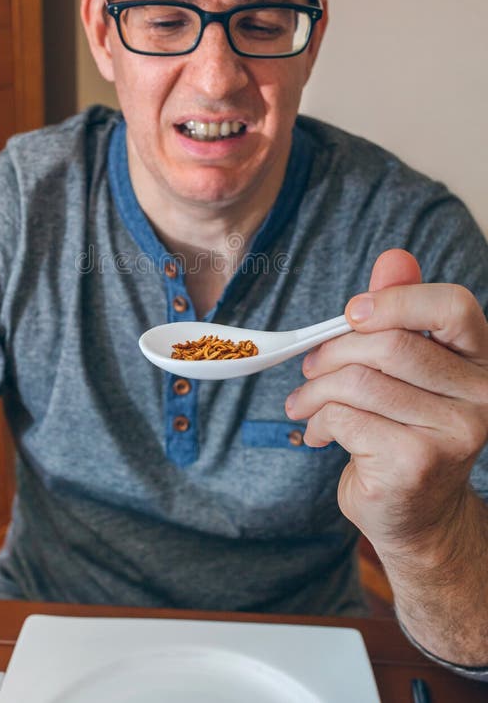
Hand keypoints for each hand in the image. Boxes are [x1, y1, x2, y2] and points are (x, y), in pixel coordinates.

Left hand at [285, 248, 487, 558]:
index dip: (397, 300)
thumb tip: (394, 257)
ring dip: (315, 390)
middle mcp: (481, 396)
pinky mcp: (416, 464)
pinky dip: (318, 420)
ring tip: (303, 403)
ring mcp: (454, 433)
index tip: (351, 313)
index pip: (454, 307)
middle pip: (391, 345)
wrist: (419, 516)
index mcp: (481, 362)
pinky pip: (346, 418)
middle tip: (310, 366)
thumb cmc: (407, 429)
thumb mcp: (408, 370)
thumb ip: (402, 313)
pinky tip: (319, 433)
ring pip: (359, 382)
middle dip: (334, 351)